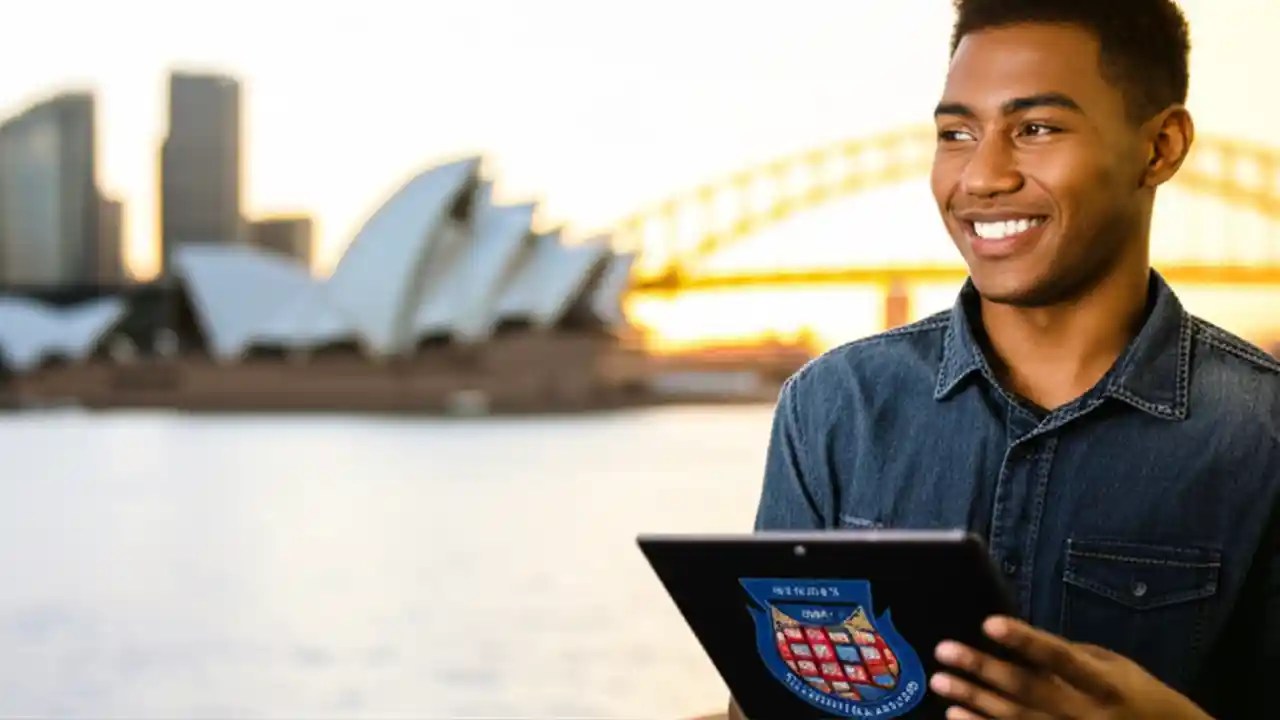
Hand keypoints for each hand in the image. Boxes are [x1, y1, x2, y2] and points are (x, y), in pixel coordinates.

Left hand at [929, 616, 1214, 718]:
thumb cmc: (1138, 697)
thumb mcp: (1114, 667)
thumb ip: (1070, 655)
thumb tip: (1021, 637)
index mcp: (1105, 685)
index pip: (1059, 658)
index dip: (1025, 640)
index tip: (989, 622)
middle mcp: (1086, 715)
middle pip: (1027, 690)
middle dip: (983, 670)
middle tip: (943, 650)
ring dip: (974, 701)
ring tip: (940, 683)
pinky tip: (956, 716)